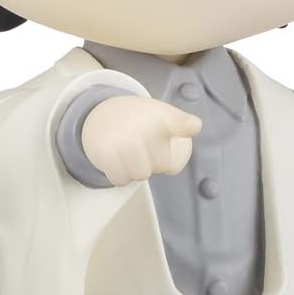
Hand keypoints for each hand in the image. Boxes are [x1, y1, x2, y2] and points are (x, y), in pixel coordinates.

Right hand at [80, 93, 202, 186]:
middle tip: (144, 145)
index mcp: (161, 115)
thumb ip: (182, 126)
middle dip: (155, 161)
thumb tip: (185, 144)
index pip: (181, 121)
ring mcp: (125, 140)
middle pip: (164, 165)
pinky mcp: (107, 154)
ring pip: (142, 175)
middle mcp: (143, 125)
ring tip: (131, 153)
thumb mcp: (161, 114)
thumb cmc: (138, 122)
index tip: (193, 126)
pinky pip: (122, 180)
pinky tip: (118, 159)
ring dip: (137, 169)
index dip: (187, 126)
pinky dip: (120, 175)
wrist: (100, 116)